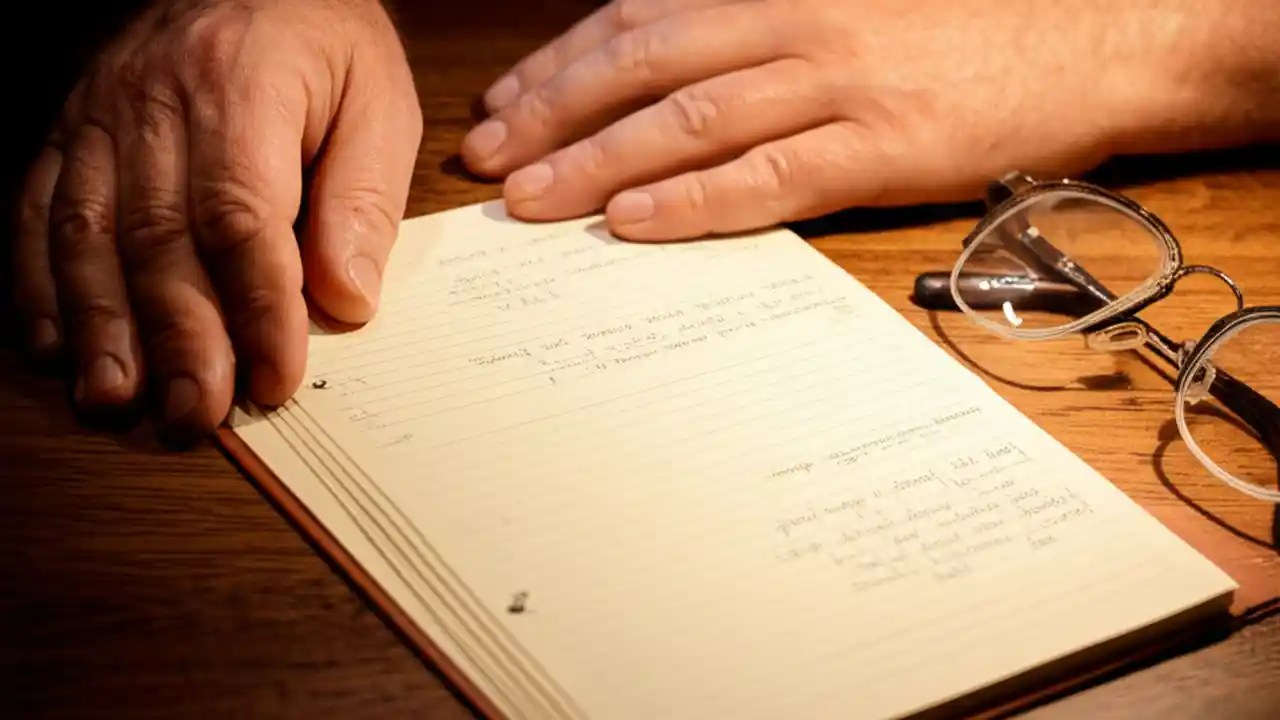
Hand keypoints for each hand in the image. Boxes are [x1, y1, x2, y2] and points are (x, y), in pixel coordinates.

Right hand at [12, 0, 422, 437]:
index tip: (277, 377)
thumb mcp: (380, 99)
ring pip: (86, 231)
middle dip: (179, 337)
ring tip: (119, 401)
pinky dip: (41, 284)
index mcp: (242, 82)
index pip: (242, 213)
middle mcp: (153, 96)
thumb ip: (364, 198)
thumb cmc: (326, 39)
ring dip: (101, 327)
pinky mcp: (69, 129)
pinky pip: (35, 209)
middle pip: (158, 236)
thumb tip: (346, 300)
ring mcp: (97, 112)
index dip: (258, 307)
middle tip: (198, 414)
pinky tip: (55, 346)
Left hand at [460, 0, 1250, 239]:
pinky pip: (768, 178)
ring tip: (530, 199)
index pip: (640, 20)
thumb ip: (755, 29)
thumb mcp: (844, 5)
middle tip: (487, 161)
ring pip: (689, 121)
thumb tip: (666, 70)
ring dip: (598, 161)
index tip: (505, 106)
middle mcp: (795, 23)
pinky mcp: (882, 147)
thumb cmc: (958, 27)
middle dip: (553, 114)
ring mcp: (838, 84)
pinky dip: (693, 201)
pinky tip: (631, 223)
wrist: (1086, 40)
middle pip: (643, 66)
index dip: (561, 66)